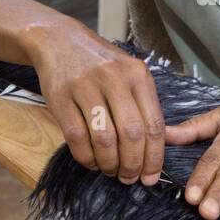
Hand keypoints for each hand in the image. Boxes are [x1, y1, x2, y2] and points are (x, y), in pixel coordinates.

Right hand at [28, 22, 165, 183]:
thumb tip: (160, 147)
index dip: (154, 157)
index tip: (151, 177)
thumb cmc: (101, 64)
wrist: (59, 40)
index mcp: (138, 75)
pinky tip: (91, 161)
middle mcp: (114, 78)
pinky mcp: (60, 97)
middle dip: (132, 164)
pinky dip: (86, 157)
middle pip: (131, 134)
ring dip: (109, 163)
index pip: (154, 124)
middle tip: (129, 178)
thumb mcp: (129, 74)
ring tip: (110, 170)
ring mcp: (86, 86)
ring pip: (104, 139)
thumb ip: (145, 106)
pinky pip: (76, 137)